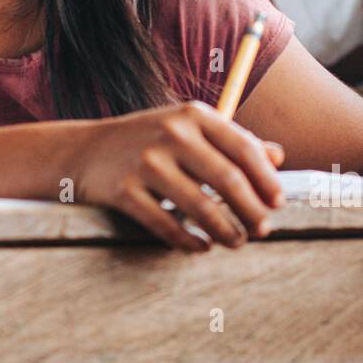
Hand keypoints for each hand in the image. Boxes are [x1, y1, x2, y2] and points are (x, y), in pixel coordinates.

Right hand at [68, 100, 286, 251]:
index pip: (243, 148)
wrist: (84, 151)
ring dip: (226, 231)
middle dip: (251, 210)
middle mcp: (170, 133)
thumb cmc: (148, 140)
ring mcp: (145, 162)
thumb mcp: (188, 129)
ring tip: (237, 241)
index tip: (278, 203)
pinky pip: (166, 225)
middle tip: (263, 229)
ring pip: (200, 207)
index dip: (265, 180)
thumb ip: (232, 141)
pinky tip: (201, 247)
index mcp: (192, 114)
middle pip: (227, 179)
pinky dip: (189, 242)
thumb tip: (278, 156)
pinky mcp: (124, 190)